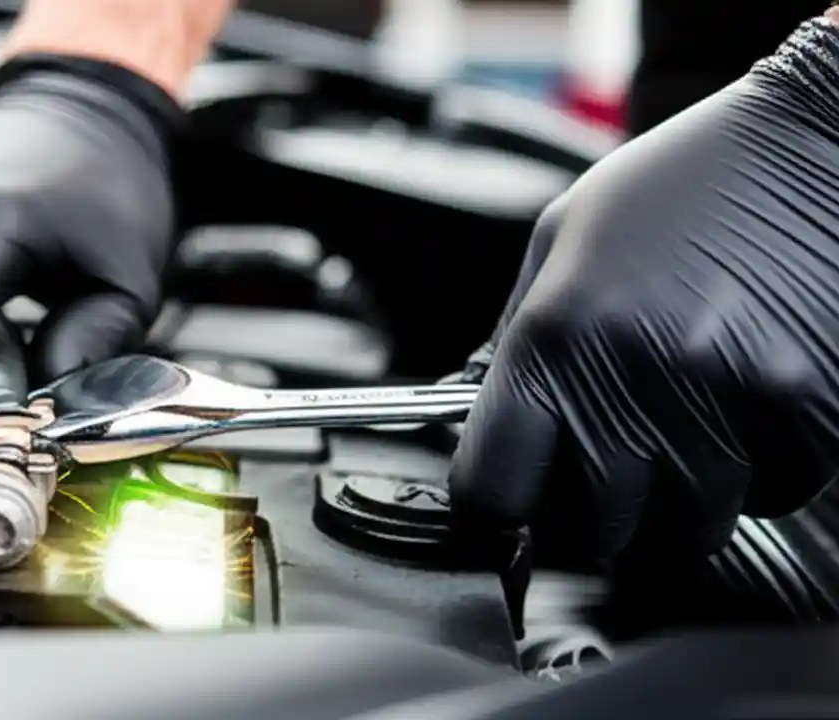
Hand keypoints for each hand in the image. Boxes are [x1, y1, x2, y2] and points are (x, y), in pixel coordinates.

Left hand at [448, 16, 838, 568]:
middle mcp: (633, 380)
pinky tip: (751, 406)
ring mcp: (727, 404)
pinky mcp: (809, 414)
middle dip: (594, 514)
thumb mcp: (565, 233)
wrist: (818, 139)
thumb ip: (516, 333)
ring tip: (688, 423)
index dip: (495, 512)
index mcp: (553, 336)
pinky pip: (771, 497)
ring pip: (685, 532)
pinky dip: (759, 473)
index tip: (509, 511)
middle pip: (591, 534)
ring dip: (680, 500)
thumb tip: (480, 419)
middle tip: (611, 468)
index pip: (493, 489)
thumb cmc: (685, 180)